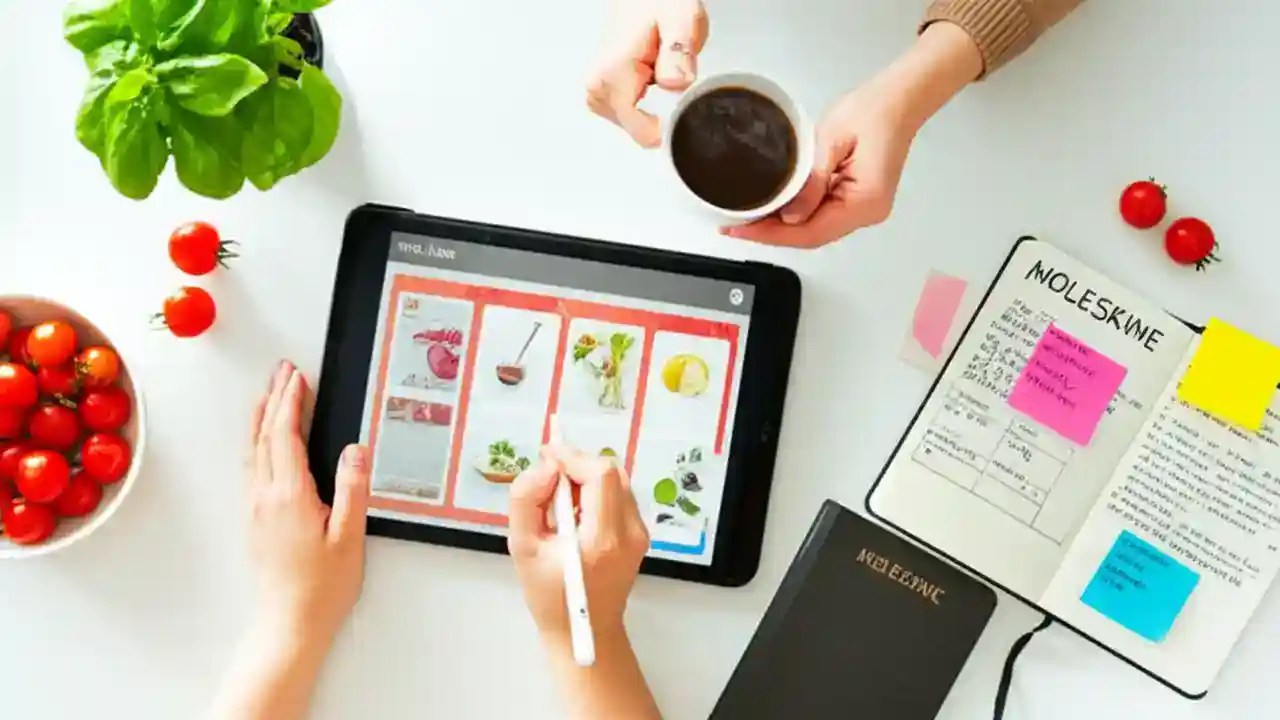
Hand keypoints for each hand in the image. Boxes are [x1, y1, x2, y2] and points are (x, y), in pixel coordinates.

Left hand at [247, 361, 370, 642]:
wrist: (289, 622)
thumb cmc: (322, 586)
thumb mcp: (349, 537)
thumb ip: (352, 489)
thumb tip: (355, 449)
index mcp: (289, 494)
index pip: (286, 435)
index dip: (291, 402)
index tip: (298, 377)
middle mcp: (265, 495)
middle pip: (265, 435)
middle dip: (274, 399)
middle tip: (283, 371)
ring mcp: (256, 507)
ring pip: (253, 449)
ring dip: (260, 416)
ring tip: (267, 393)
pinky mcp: (254, 519)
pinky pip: (251, 466)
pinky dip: (257, 441)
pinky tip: (262, 440)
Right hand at [508, 444, 649, 639]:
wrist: (585, 632)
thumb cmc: (549, 596)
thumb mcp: (522, 548)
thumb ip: (526, 500)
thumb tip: (546, 465)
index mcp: (603, 539)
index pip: (600, 475)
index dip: (573, 456)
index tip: (547, 454)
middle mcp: (631, 531)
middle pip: (611, 472)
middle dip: (577, 464)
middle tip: (547, 476)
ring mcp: (640, 532)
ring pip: (616, 480)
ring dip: (585, 477)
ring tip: (558, 499)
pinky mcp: (640, 533)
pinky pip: (619, 494)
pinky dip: (595, 491)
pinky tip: (574, 512)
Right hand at [586, 0, 709, 146]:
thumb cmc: (660, 3)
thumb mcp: (679, 20)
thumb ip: (677, 53)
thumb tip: (674, 84)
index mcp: (611, 76)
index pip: (643, 132)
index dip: (670, 122)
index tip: (681, 99)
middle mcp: (598, 90)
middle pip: (642, 131)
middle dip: (663, 110)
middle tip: (670, 73)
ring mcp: (597, 95)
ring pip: (638, 126)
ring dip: (656, 105)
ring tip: (659, 70)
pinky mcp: (601, 97)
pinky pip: (632, 116)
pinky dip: (648, 102)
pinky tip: (650, 78)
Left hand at [723, 22, 983, 247]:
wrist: (899, 98)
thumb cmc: (871, 111)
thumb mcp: (830, 140)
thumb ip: (811, 182)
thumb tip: (789, 217)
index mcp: (865, 202)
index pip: (811, 232)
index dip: (772, 235)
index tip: (740, 230)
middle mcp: (868, 213)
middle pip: (813, 236)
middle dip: (773, 234)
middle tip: (735, 226)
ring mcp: (865, 209)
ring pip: (817, 229)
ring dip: (784, 227)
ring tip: (748, 219)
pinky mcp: (859, 200)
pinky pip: (824, 216)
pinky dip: (798, 216)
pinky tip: (775, 209)